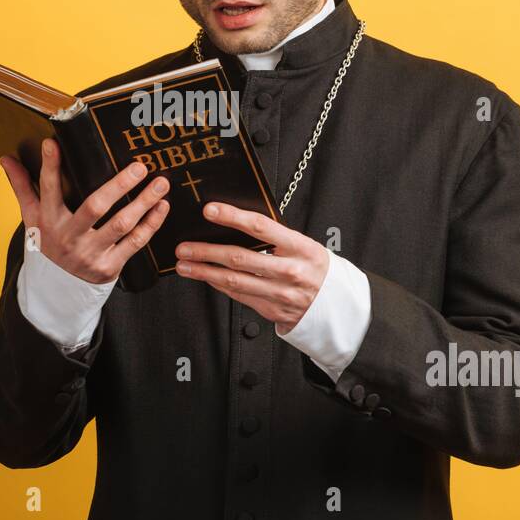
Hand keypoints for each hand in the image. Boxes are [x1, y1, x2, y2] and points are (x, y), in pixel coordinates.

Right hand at [0, 139, 170, 283]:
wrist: (57, 290)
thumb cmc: (48, 243)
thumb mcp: (32, 218)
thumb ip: (22, 186)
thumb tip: (5, 158)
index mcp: (48, 221)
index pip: (48, 189)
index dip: (50, 166)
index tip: (53, 143)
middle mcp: (69, 237)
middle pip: (95, 207)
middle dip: (119, 186)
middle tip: (139, 167)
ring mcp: (90, 254)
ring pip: (121, 224)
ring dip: (144, 202)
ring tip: (160, 183)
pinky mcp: (109, 268)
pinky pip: (135, 243)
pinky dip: (151, 224)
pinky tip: (161, 207)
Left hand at [174, 201, 328, 331]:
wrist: (335, 304)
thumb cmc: (314, 268)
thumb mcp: (303, 246)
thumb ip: (275, 237)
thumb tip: (236, 223)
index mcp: (300, 247)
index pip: (260, 227)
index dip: (232, 217)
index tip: (210, 210)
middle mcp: (290, 271)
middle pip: (240, 258)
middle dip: (206, 251)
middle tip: (184, 246)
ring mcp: (280, 293)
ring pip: (234, 281)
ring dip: (204, 271)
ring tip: (185, 264)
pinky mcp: (270, 309)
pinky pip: (238, 295)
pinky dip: (218, 284)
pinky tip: (205, 276)